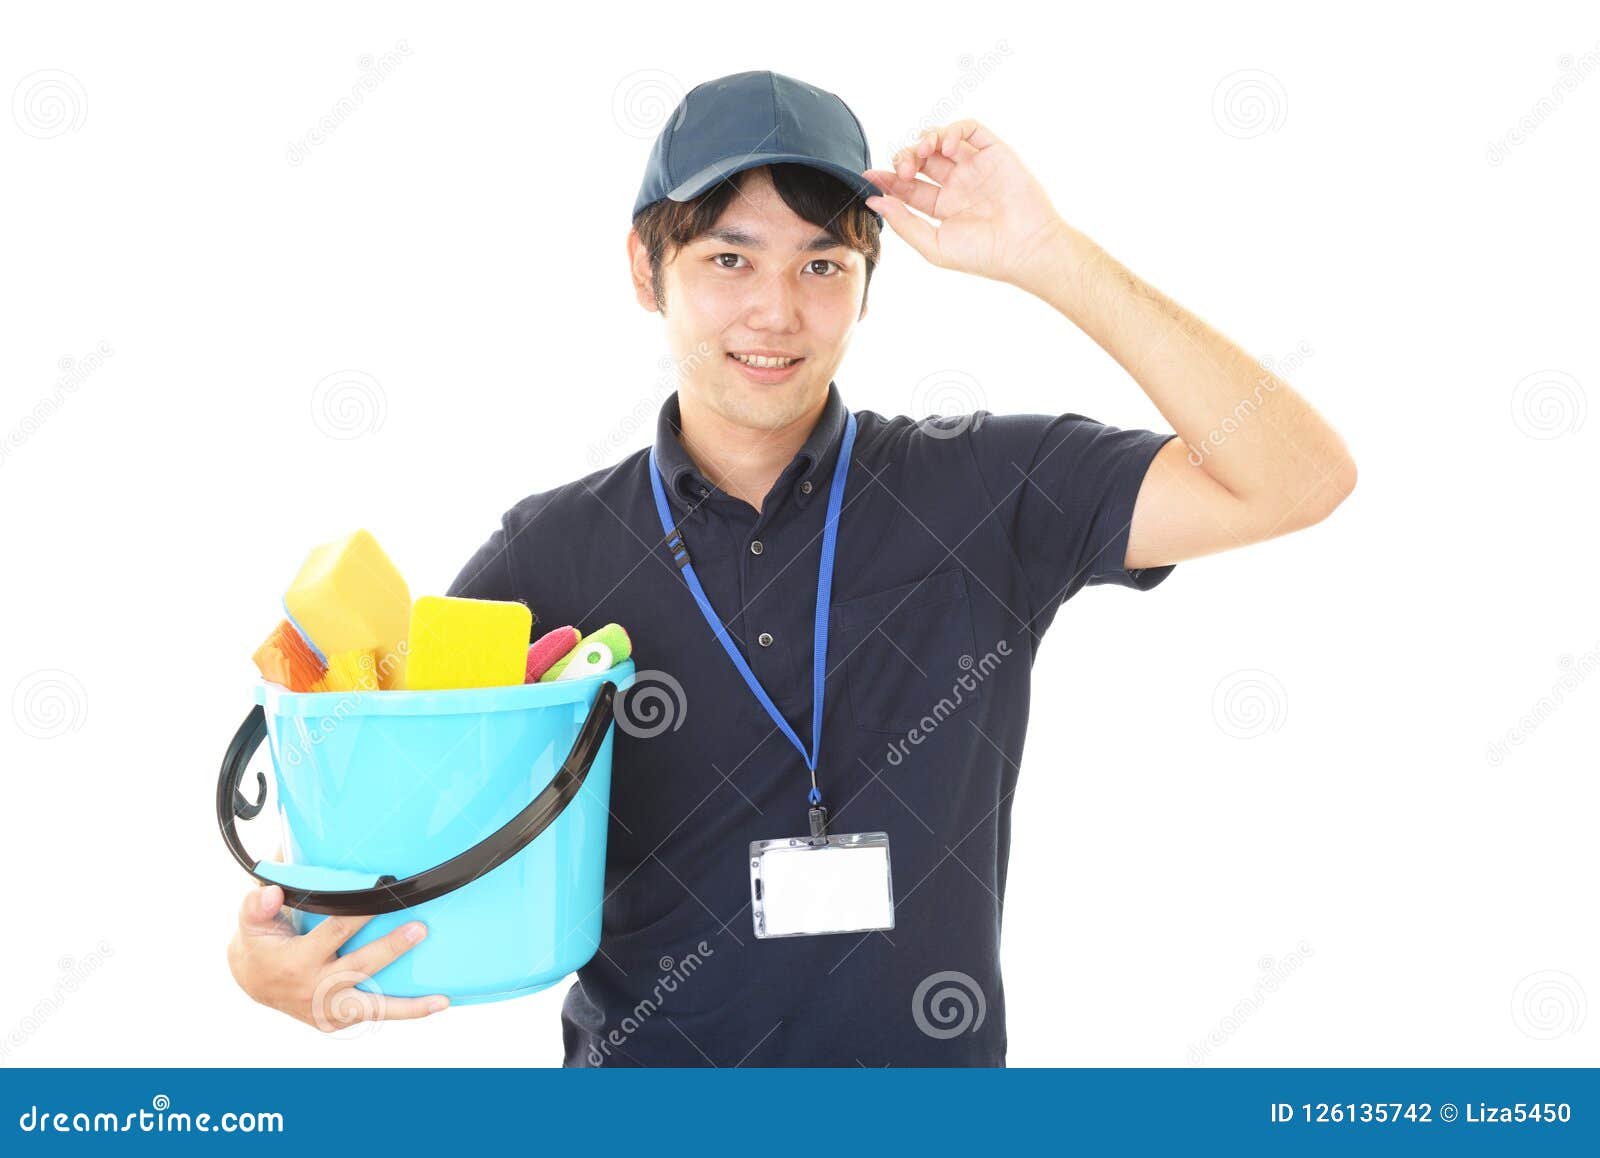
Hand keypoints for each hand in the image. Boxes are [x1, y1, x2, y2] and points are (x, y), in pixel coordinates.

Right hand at [227, 884, 448, 1031]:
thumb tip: (271, 891)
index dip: (359, 913)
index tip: (384, 891)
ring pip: (372, 1009)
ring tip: (442, 1001)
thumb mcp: (249, 922)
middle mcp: (314, 989)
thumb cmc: (258, 945)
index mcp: (296, 961)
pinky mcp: (335, 1022)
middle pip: (359, 968)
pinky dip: (401, 1013)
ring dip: (408, 1007)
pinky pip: (372, 1017)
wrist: (251, 984)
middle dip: (391, 949)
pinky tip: (433, 1005)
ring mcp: (326, 1011)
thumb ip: (256, 905)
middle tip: (419, 930)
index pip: (334, 932)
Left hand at [862, 119, 1067, 285]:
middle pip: (921, 160)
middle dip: (906, 158)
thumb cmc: (983, 255)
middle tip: (904, 169)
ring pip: (941, 139)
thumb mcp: (933, 245)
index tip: (870, 177)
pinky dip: (952, 129)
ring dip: (925, 140)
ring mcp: (976, 167)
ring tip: (923, 152)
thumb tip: (874, 201)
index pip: (908, 186)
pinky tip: (945, 145)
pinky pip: (969, 129)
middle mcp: (958, 184)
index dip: (887, 179)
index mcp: (942, 208)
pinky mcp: (995, 152)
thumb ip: (903, 223)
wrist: (1025, 248)